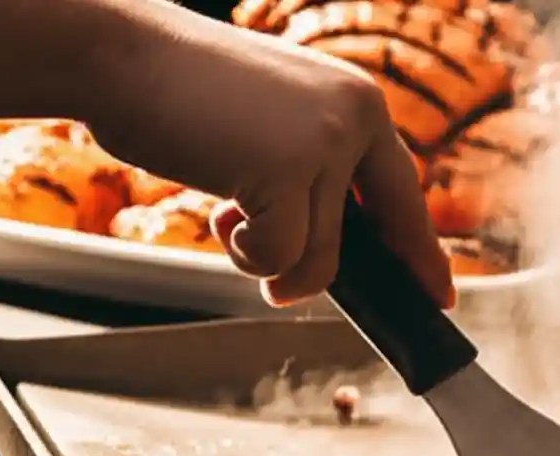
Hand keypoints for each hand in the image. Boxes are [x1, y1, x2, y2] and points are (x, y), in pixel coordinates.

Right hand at [84, 5, 453, 308]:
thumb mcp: (274, 123)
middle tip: (309, 297)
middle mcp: (355, 118)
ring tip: (230, 227)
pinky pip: (278, 257)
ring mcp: (324, 143)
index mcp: (359, 103)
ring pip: (323, 259)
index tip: (439, 289)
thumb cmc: (184, 93)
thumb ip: (312, 171)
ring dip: (270, 264)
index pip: (403, 191)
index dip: (419, 247)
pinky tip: (218, 218)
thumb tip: (329, 248)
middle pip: (379, 235)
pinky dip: (244, 255)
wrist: (121, 54)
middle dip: (358, 280)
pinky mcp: (284, 170)